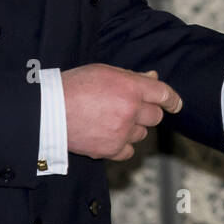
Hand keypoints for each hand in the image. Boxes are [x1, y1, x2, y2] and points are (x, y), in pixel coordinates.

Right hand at [62, 64, 182, 160]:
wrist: (48, 112)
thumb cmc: (73, 86)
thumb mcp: (104, 72)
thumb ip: (131, 77)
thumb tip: (152, 77)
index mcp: (130, 87)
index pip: (163, 94)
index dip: (172, 99)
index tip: (176, 105)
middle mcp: (130, 110)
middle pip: (155, 116)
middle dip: (146, 112)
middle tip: (130, 109)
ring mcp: (121, 131)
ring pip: (142, 133)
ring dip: (133, 128)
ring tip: (111, 120)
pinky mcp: (111, 149)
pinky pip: (129, 150)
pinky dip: (123, 145)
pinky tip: (110, 136)